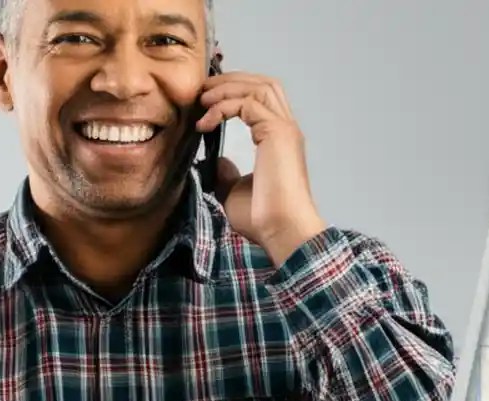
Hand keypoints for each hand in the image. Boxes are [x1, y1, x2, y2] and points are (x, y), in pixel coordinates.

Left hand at [196, 71, 327, 266]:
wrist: (281, 230)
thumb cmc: (264, 219)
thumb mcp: (235, 192)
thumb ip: (227, 174)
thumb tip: (216, 162)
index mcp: (280, 140)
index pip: (262, 98)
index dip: (234, 92)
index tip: (206, 102)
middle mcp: (286, 129)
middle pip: (263, 83)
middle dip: (231, 81)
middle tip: (202, 91)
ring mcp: (284, 129)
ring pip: (258, 86)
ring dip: (227, 89)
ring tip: (202, 100)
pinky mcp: (277, 133)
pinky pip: (247, 103)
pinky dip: (224, 107)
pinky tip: (206, 123)